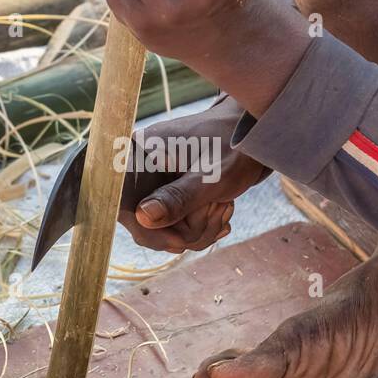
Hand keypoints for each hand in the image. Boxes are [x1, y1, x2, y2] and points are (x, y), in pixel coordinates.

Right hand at [118, 98, 268, 252]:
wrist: (254, 136)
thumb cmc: (234, 145)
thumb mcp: (210, 176)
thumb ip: (178, 197)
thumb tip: (142, 216)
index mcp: (139, 154)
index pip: (123, 204)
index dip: (149, 230)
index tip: (180, 241)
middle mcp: (140, 169)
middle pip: (145, 222)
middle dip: (185, 230)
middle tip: (220, 210)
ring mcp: (154, 182)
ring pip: (163, 228)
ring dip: (199, 228)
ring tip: (225, 206)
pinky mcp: (168, 192)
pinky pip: (174, 224)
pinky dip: (201, 225)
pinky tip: (222, 211)